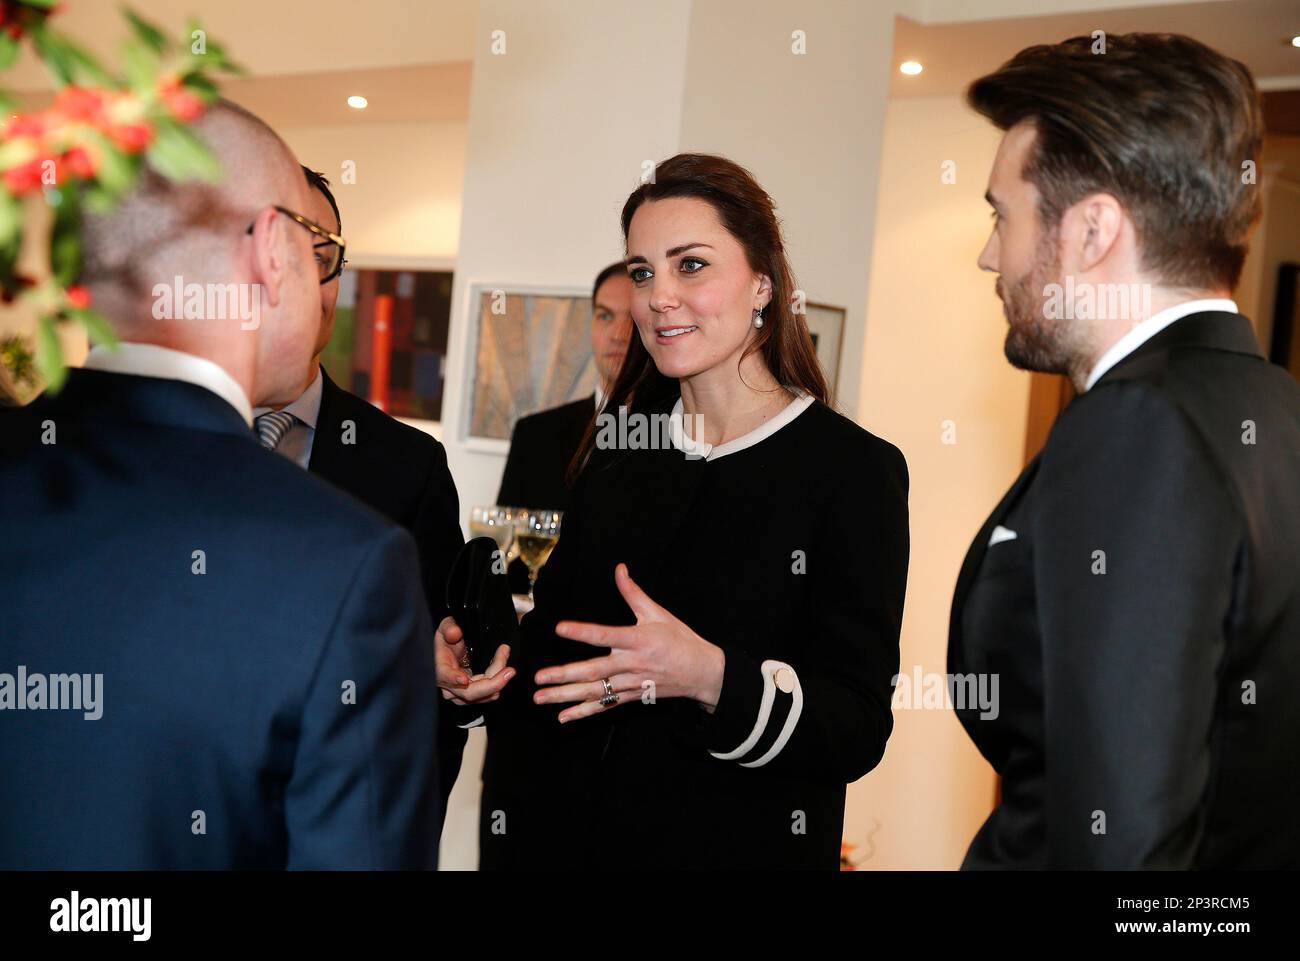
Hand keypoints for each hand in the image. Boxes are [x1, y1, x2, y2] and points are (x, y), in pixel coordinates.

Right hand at [434, 615, 514, 705]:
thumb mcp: (445, 628)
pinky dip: (498, 681)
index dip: (453, 679)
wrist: (449, 651)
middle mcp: (448, 686)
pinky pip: (489, 694)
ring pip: (483, 695)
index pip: (444, 676)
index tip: (464, 678)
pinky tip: (502, 666)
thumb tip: (454, 631)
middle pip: (470, 693)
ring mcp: (461, 694)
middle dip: (493, 683)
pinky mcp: (473, 696)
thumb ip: (449, 627)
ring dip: (499, 678)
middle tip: (509, 670)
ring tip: (504, 654)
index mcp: (439, 669)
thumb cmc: (446, 641)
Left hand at [533, 563, 724, 722]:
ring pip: (594, 692)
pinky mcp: (631, 696)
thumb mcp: (658, 613)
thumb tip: (619, 569)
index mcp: (637, 640)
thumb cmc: (680, 640)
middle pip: (593, 671)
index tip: (560, 628)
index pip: (604, 635)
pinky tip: (563, 717)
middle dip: (564, 675)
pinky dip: (583, 712)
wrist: (702, 672)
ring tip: (541, 698)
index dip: (582, 632)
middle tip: (539, 678)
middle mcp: (631, 664)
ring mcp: (630, 683)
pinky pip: (604, 706)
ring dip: (566, 696)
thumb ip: (633, 593)